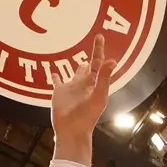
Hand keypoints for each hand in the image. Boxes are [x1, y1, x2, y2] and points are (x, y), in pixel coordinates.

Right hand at [51, 34, 114, 154]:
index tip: (99, 36)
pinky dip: (55, 76)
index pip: (98, 63)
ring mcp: (71, 89)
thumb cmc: (87, 116)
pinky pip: (57, 82)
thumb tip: (113, 60)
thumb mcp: (98, 95)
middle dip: (92, 58)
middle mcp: (84, 85)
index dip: (99, 50)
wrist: (72, 130)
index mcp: (94, 84)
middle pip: (89, 68)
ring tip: (79, 60)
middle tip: (95, 46)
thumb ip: (104, 78)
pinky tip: (53, 71)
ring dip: (77, 68)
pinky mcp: (59, 93)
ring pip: (74, 74)